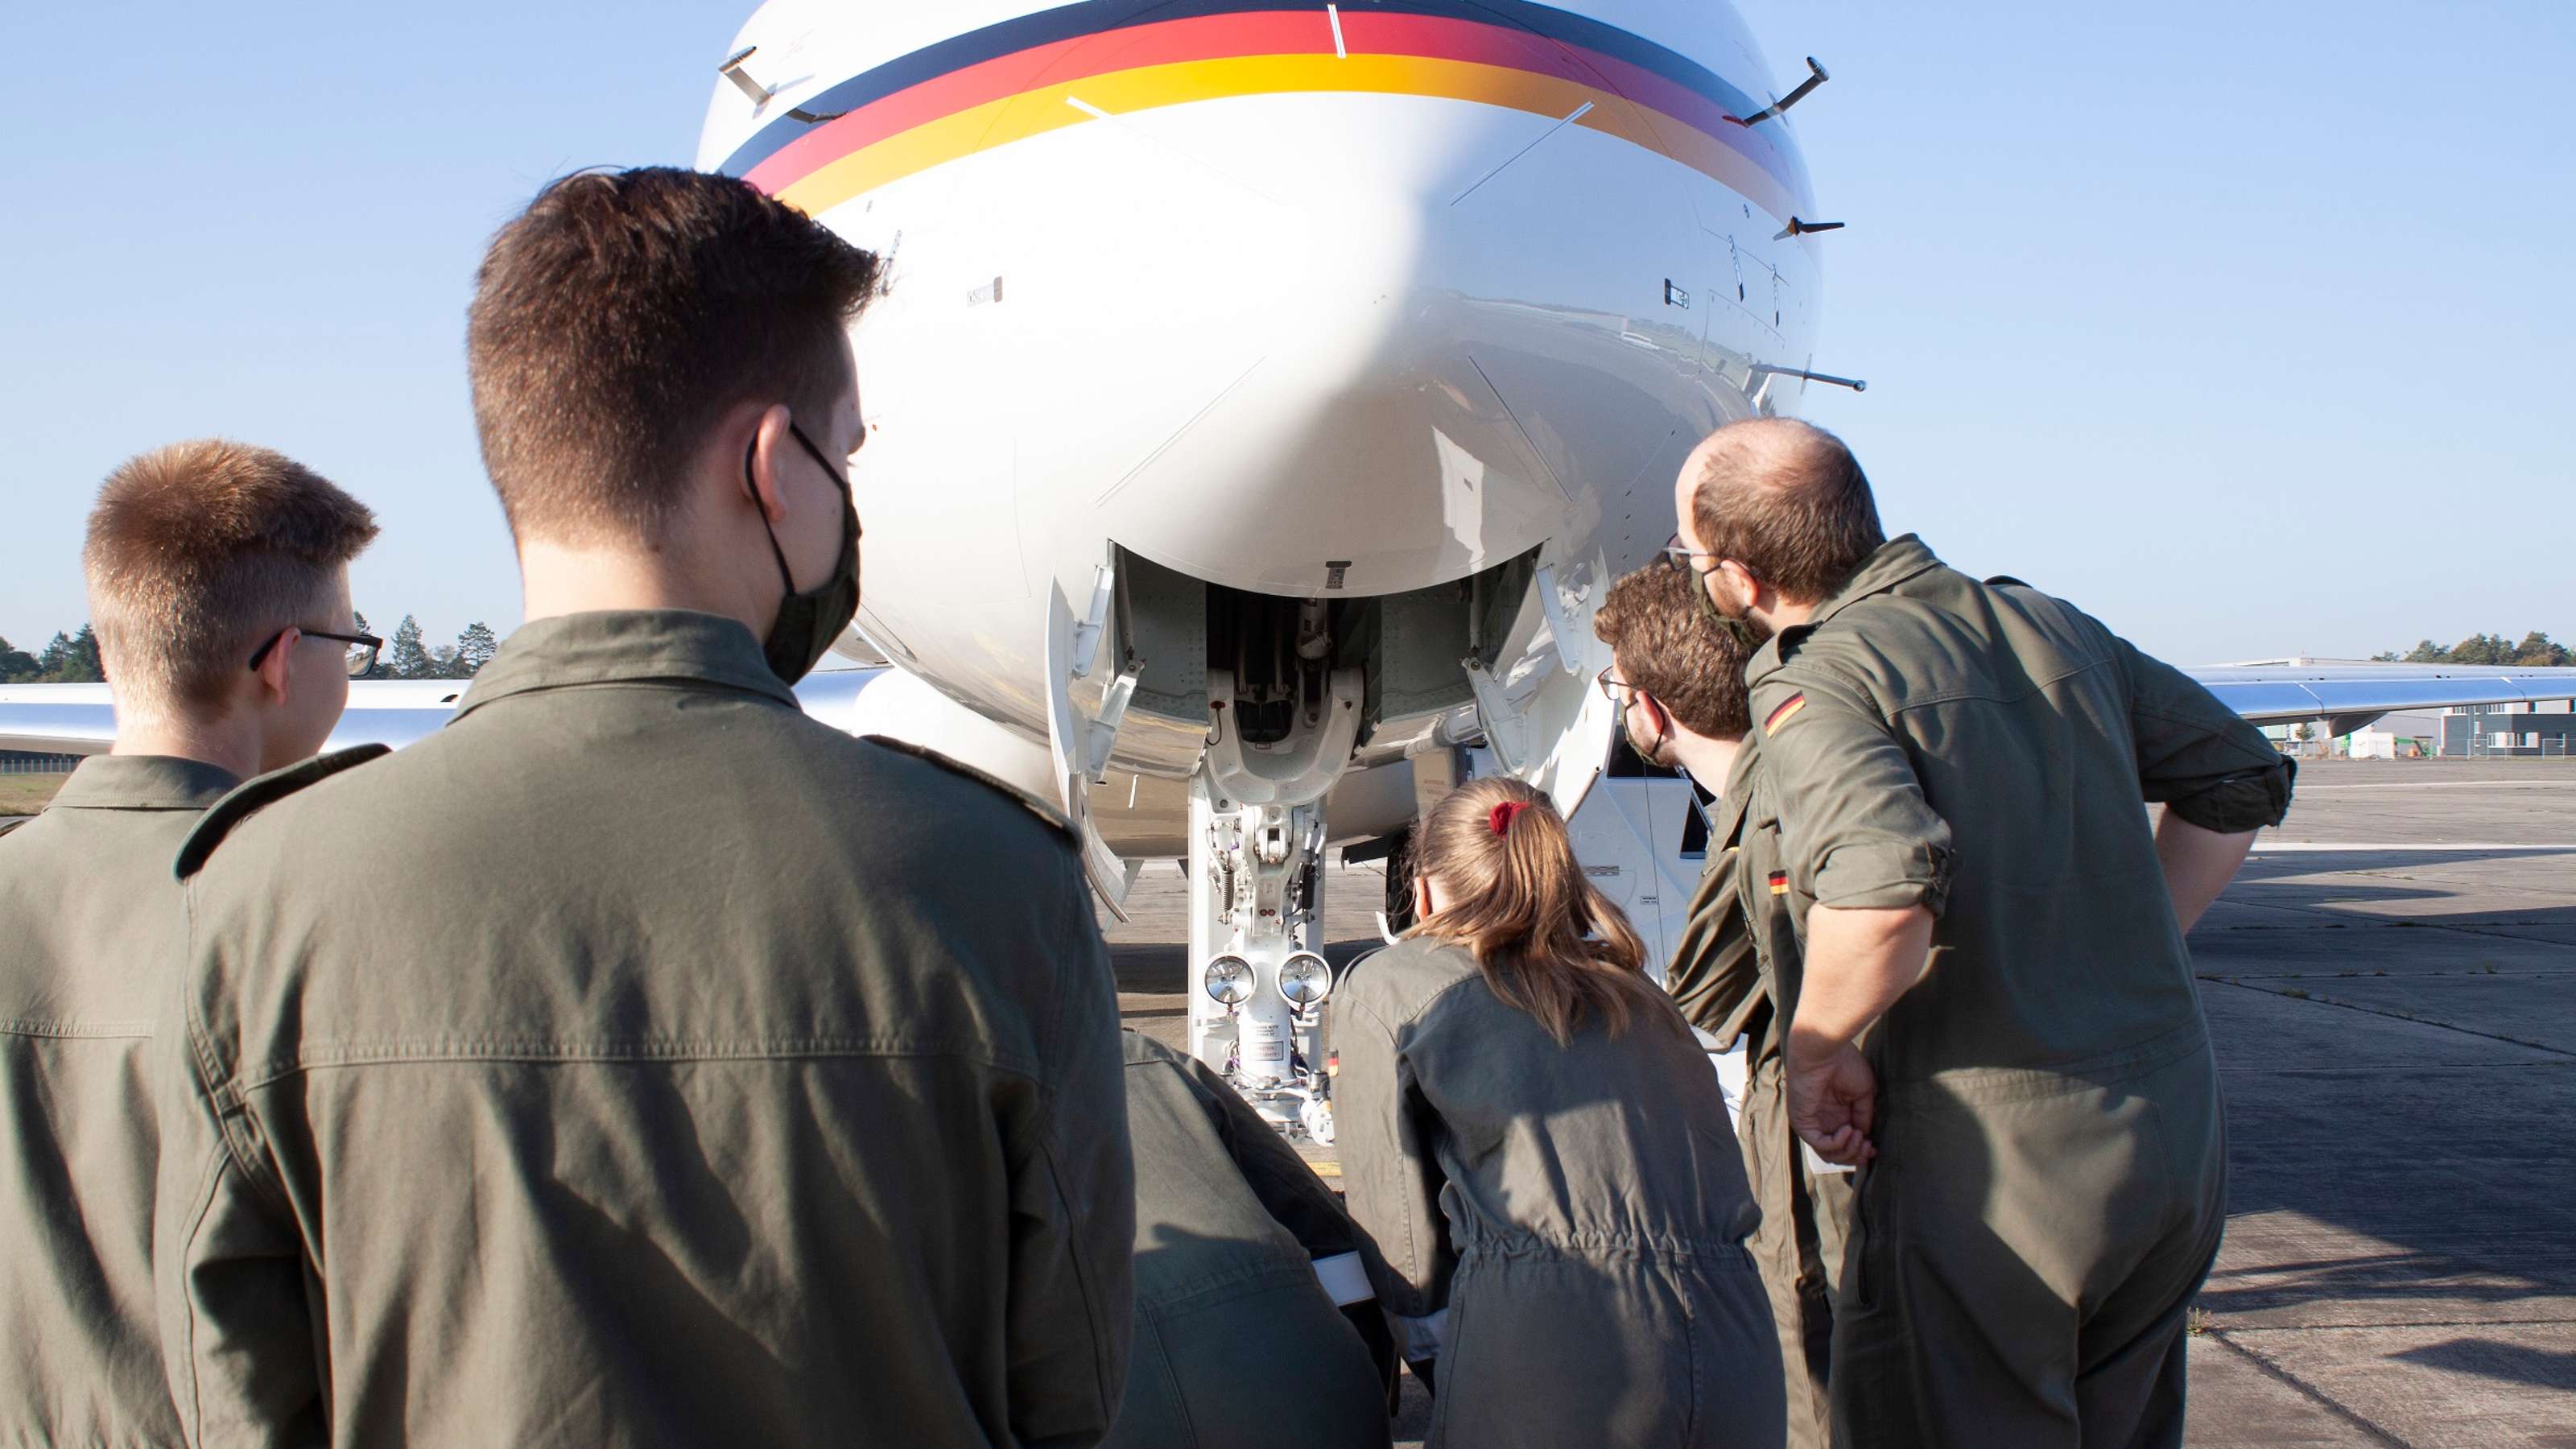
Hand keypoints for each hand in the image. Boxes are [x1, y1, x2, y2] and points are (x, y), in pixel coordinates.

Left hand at [1786, 1035, 1877, 1165]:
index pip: (1846, 1143)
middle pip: (1837, 1153)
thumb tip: (1865, 1135)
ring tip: (1858, 1136)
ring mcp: (1811, 1122)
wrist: (1824, 1049)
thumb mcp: (1862, 1093)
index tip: (1874, 1148)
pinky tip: (1848, 1129)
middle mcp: (1822, 1120)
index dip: (1861, 1150)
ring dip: (1848, 1151)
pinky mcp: (1802, 1121)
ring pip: (1828, 1154)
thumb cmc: (1844, 1063)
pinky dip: (1837, 1143)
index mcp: (1836, 1113)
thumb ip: (1863, 1116)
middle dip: (1856, 1155)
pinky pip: (1819, 1144)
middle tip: (1869, 1148)